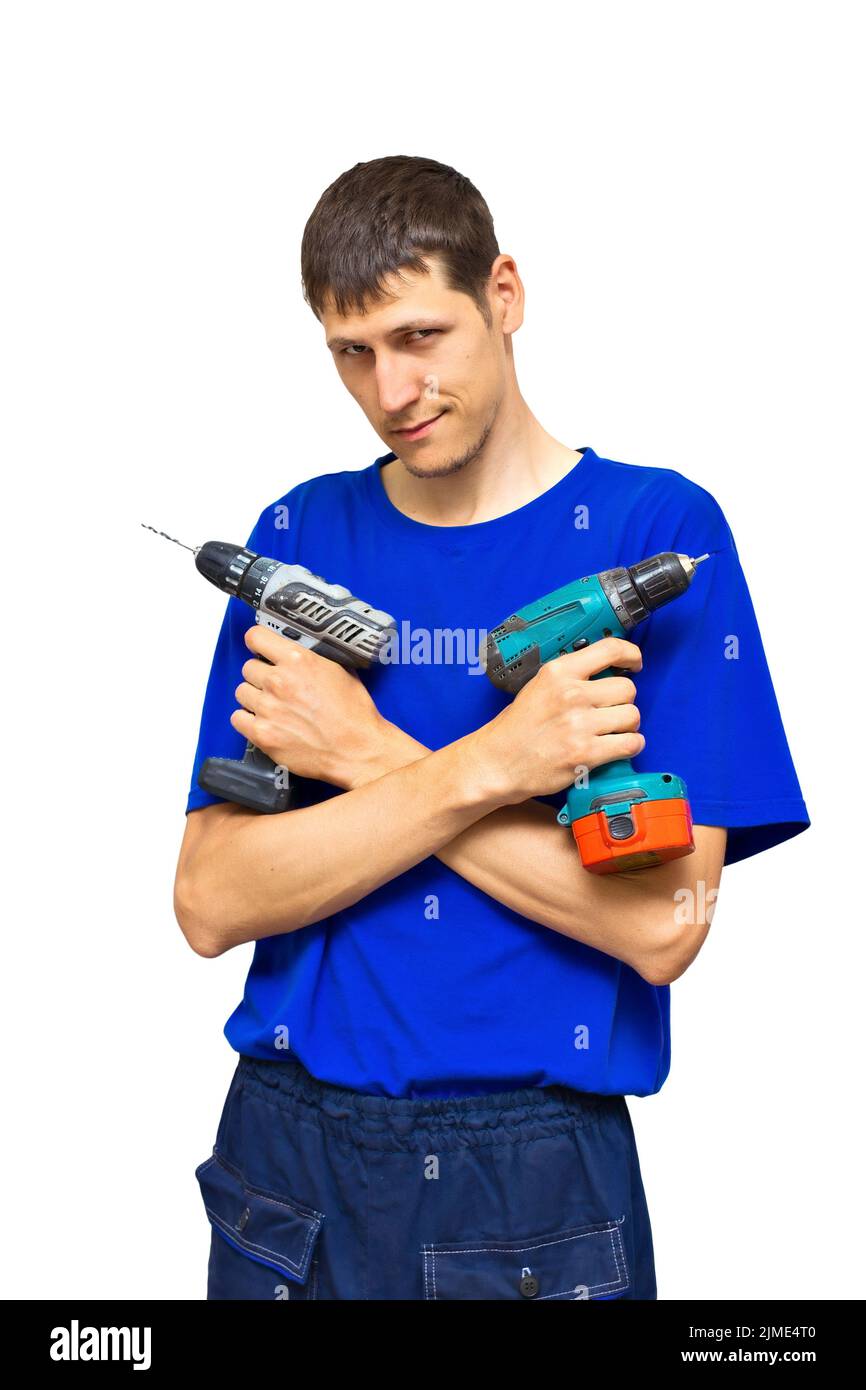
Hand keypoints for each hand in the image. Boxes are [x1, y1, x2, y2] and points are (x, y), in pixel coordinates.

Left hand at [229, 625, 392, 788]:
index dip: (257, 642)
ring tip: (272, 706)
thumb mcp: (340, 671)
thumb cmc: (354, 715)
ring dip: (254, 697)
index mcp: (298, 660)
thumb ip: (312, 659)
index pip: (256, 637)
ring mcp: (268, 708)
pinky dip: (247, 719)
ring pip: (242, 692)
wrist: (357, 750)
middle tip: (275, 685)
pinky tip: (264, 721)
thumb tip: (299, 654)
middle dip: (260, 675)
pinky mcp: (262, 733)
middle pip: (248, 667)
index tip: (258, 647)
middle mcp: (279, 681)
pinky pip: (237, 718)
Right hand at [469, 636, 644, 805]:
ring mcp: (579, 724)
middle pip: (627, 688)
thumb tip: (606, 672)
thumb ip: (570, 677)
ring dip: (628, 725)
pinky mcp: (586, 753)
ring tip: (613, 731)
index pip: (610, 650)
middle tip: (612, 711)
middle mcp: (571, 694)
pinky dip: (631, 746)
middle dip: (624, 701)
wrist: (498, 762)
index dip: (630, 655)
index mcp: (558, 672)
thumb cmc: (517, 728)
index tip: (634, 663)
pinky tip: (619, 747)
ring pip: (632, 716)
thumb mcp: (538, 686)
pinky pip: (630, 744)